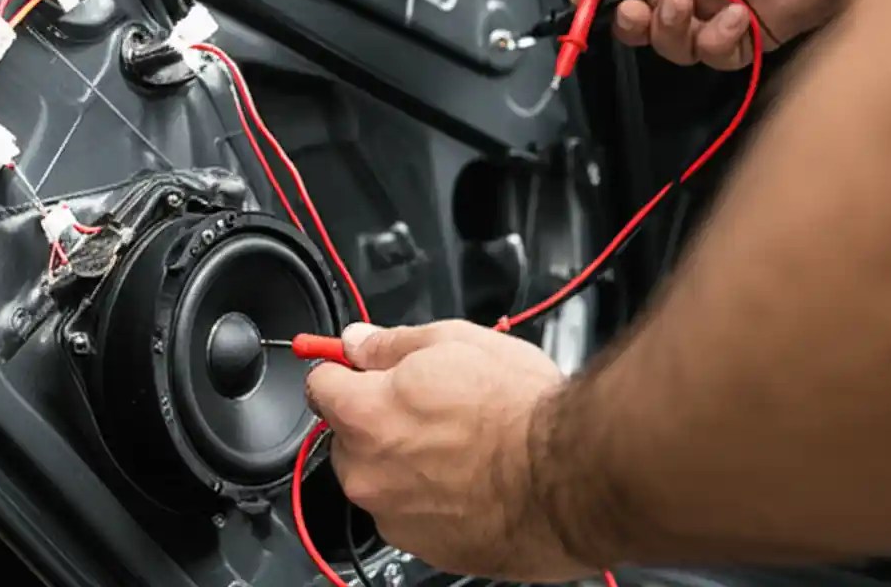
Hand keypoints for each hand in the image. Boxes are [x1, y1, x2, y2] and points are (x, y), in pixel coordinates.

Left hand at [304, 320, 586, 580]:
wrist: (571, 478)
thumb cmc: (520, 410)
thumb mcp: (455, 342)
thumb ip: (392, 343)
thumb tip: (357, 341)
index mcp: (365, 415)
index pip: (318, 385)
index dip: (343, 371)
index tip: (359, 369)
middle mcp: (368, 473)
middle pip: (347, 437)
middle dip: (377, 420)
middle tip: (430, 406)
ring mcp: (395, 517)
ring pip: (380, 479)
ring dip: (404, 462)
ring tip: (461, 445)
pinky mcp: (427, 548)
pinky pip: (413, 515)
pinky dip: (432, 499)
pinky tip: (472, 479)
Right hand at [570, 0, 855, 68]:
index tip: (587, 1)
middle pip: (642, 22)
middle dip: (630, 21)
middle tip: (634, 9)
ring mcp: (720, 9)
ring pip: (674, 45)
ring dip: (670, 30)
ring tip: (685, 2)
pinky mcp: (751, 35)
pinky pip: (715, 56)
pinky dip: (716, 40)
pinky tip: (732, 15)